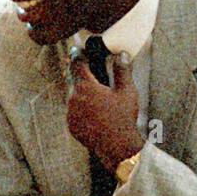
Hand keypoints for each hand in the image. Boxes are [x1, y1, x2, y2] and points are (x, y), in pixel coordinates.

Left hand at [66, 48, 144, 173]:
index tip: (79, 48)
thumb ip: (122, 70)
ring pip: (72, 96)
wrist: (117, 147)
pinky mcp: (71, 125)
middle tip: (86, 67)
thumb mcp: (126, 91)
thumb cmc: (123, 117)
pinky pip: (73, 111)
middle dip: (79, 73)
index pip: (77, 63)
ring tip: (92, 90)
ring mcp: (70, 113)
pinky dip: (80, 107)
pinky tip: (91, 109)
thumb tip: (121, 53)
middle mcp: (73, 98)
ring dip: (79, 91)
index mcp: (85, 86)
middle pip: (72, 79)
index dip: (78, 54)